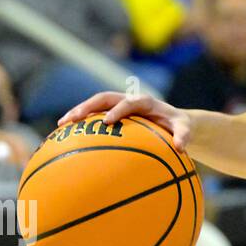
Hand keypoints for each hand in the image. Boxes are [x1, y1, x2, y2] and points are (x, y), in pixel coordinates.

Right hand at [58, 91, 191, 152]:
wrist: (174, 120)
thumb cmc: (178, 125)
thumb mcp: (185, 128)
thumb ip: (184, 135)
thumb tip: (181, 147)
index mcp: (145, 102)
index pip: (129, 102)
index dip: (118, 110)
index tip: (108, 121)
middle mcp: (128, 100)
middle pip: (104, 98)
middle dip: (88, 106)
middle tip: (73, 119)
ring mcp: (118, 105)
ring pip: (95, 105)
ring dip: (78, 112)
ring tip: (61, 125)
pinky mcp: (112, 113)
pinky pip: (93, 116)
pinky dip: (80, 124)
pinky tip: (65, 137)